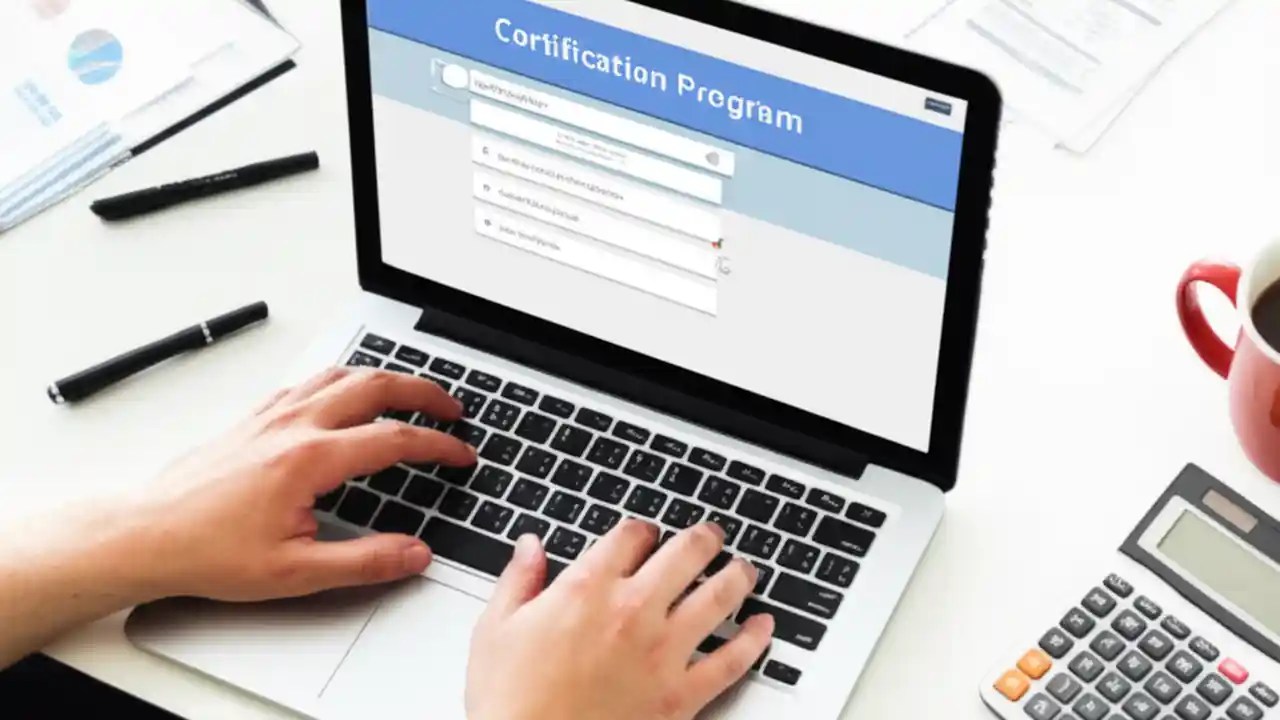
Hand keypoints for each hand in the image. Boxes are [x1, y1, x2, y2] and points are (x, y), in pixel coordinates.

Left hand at [124, 367, 476, 602]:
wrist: (146, 534)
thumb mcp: (295, 573)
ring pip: (342, 374)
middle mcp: (294, 425)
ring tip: (412, 391)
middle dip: (425, 392)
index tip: (461, 454)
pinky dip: (343, 378)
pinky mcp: (255, 417)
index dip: (439, 445)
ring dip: (386, 378)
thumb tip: (413, 553)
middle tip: (453, 406)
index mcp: (310, 459)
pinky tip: (346, 391)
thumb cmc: (208, 551)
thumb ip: (364, 561)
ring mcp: (272, 415)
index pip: (395, 440)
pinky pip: (310, 381)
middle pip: (376, 386)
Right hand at [466, 521, 774, 719]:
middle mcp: (632, 611)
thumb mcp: (495, 631)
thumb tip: (530, 547)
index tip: (646, 534)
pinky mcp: (681, 695)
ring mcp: (663, 652)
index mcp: (586, 589)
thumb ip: (519, 581)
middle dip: (704, 538)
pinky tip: (762, 626)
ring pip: (719, 596)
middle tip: (711, 536)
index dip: (643, 529)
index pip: (630, 535)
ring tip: (745, 567)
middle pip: (686, 552)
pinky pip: (732, 660)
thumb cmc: (511, 702)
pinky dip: (754, 640)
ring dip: (737, 575)